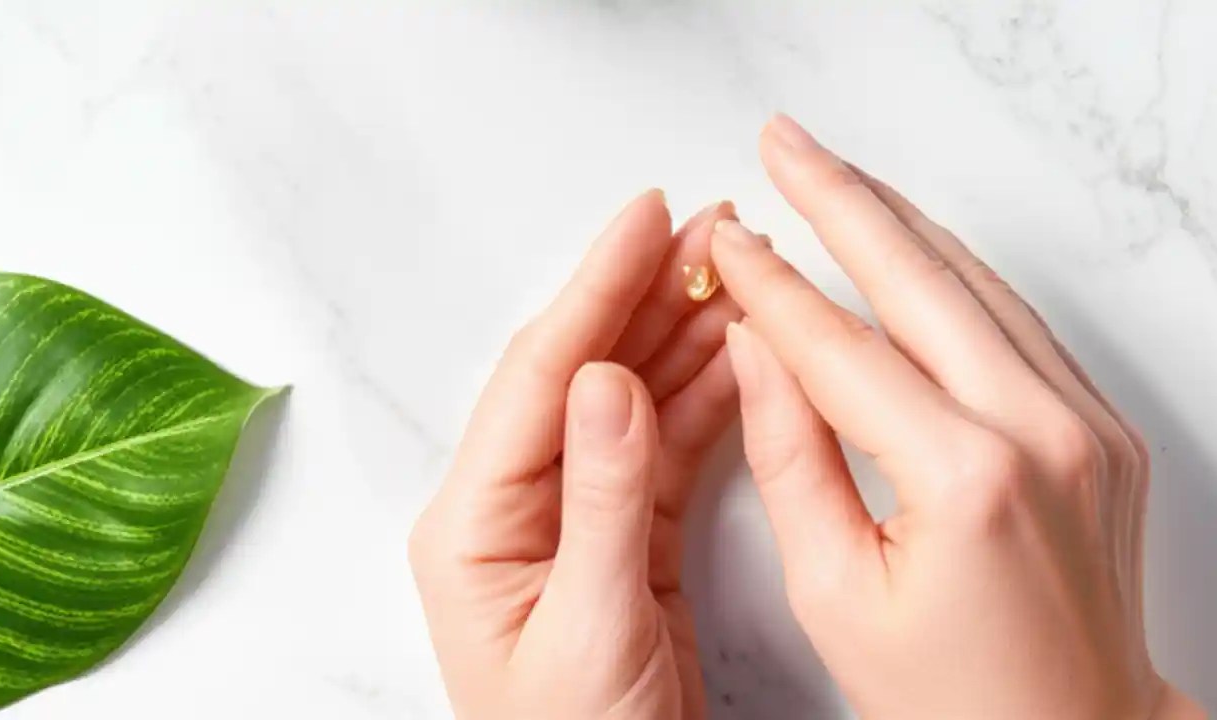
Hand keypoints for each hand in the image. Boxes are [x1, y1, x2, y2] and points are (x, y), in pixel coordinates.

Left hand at [409, 192, 741, 718]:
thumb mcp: (589, 629)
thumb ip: (601, 500)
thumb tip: (605, 378)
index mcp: (475, 522)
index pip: (537, 379)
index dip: (594, 290)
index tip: (644, 218)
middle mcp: (517, 505)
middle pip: (583, 372)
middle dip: (646, 295)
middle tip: (713, 228)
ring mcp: (575, 517)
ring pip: (632, 403)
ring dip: (684, 336)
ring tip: (741, 274)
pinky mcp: (629, 539)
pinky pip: (667, 451)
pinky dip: (705, 401)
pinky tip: (740, 356)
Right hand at [711, 115, 1204, 718]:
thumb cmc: (950, 697)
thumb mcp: (834, 591)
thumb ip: (790, 454)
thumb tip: (758, 346)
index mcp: (965, 482)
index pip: (841, 350)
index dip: (772, 288)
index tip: (725, 241)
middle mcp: (1043, 435)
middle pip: (918, 281)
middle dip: (839, 200)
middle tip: (781, 143)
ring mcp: (1085, 425)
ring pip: (977, 284)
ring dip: (899, 219)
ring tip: (835, 173)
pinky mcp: (1100, 427)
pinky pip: (1018, 321)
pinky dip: (955, 270)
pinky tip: (912, 242)